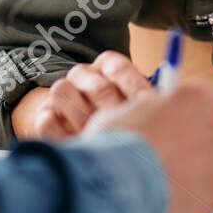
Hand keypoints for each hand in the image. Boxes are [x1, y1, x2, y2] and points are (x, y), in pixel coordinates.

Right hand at [14, 51, 153, 140]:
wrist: (100, 146)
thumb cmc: (131, 127)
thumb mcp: (144, 113)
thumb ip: (151, 104)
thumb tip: (167, 100)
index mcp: (110, 69)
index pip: (116, 67)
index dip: (132, 84)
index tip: (147, 104)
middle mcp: (84, 76)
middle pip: (90, 80)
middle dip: (110, 106)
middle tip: (124, 125)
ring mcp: (63, 94)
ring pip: (61, 90)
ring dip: (81, 116)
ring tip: (98, 134)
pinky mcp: (46, 117)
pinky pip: (45, 118)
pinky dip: (58, 129)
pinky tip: (77, 141)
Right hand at [86, 81, 212, 212]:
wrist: (119, 182)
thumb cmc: (119, 143)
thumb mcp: (130, 110)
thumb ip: (154, 109)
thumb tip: (153, 115)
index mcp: (198, 98)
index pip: (210, 94)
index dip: (192, 108)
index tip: (180, 117)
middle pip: (211, 131)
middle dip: (192, 141)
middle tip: (166, 154)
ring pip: (210, 164)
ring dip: (192, 170)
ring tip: (161, 180)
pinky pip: (207, 193)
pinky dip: (191, 197)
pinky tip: (166, 197)